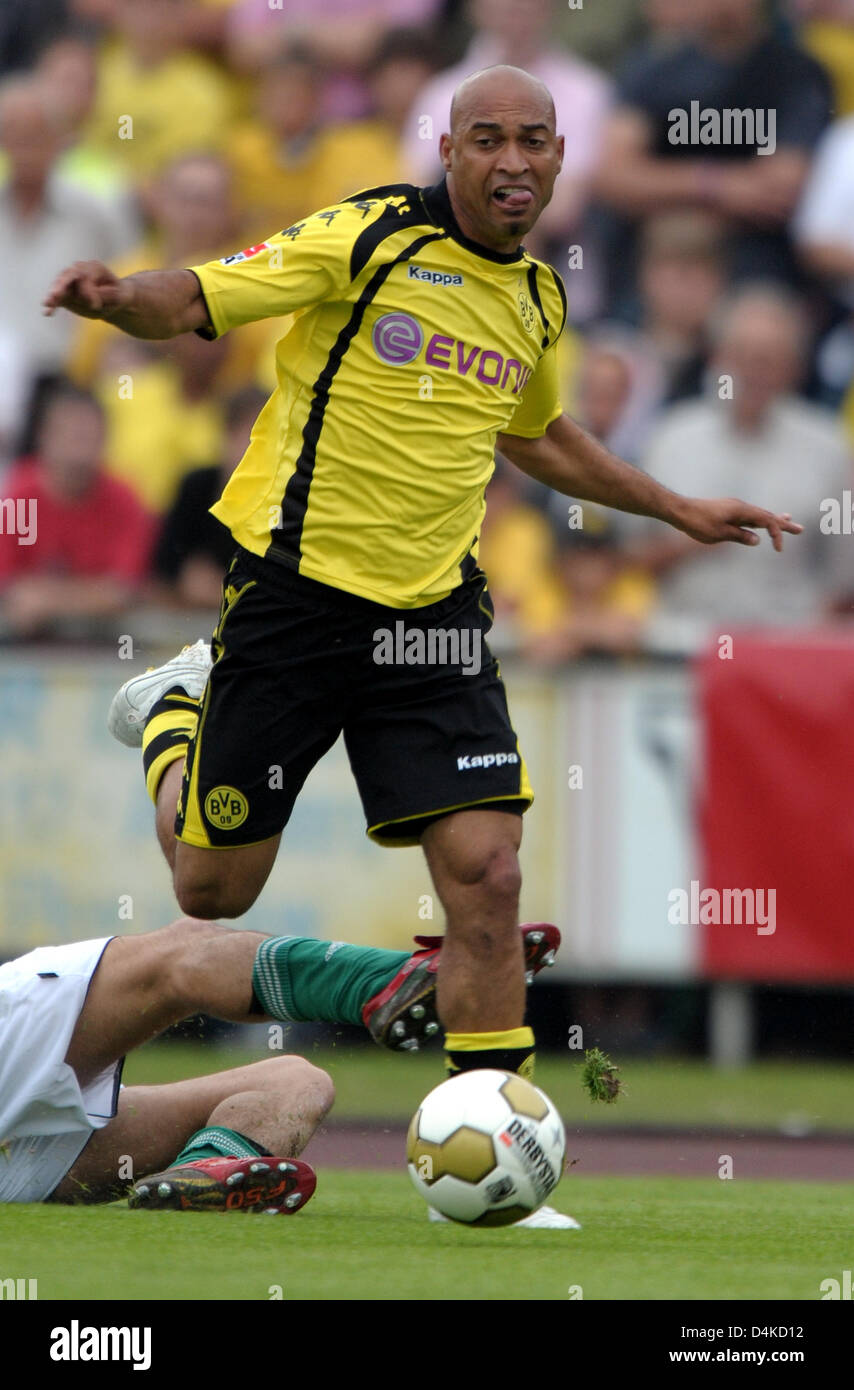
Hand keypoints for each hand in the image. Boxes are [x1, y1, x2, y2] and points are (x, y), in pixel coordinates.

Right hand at [43, 261, 130, 319]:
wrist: (113, 300)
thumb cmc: (117, 297)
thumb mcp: (118, 296)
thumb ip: (107, 294)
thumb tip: (95, 294)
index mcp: (94, 268)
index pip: (86, 276)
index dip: (89, 291)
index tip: (96, 306)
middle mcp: (79, 270)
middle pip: (68, 275)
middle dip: (61, 284)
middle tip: (56, 295)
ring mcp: (70, 280)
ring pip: (59, 285)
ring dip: (53, 294)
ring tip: (47, 304)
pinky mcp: (64, 292)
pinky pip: (56, 297)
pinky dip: (52, 304)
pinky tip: (47, 313)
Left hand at [671, 497, 802, 551]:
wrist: (680, 511)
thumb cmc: (697, 523)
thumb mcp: (719, 534)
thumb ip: (739, 536)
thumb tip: (757, 539)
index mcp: (741, 510)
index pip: (767, 521)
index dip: (777, 533)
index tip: (779, 549)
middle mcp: (740, 507)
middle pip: (766, 515)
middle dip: (783, 523)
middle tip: (800, 529)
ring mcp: (734, 508)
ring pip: (757, 515)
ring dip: (772, 520)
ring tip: (788, 521)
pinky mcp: (727, 512)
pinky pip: (747, 516)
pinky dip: (758, 520)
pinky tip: (760, 524)